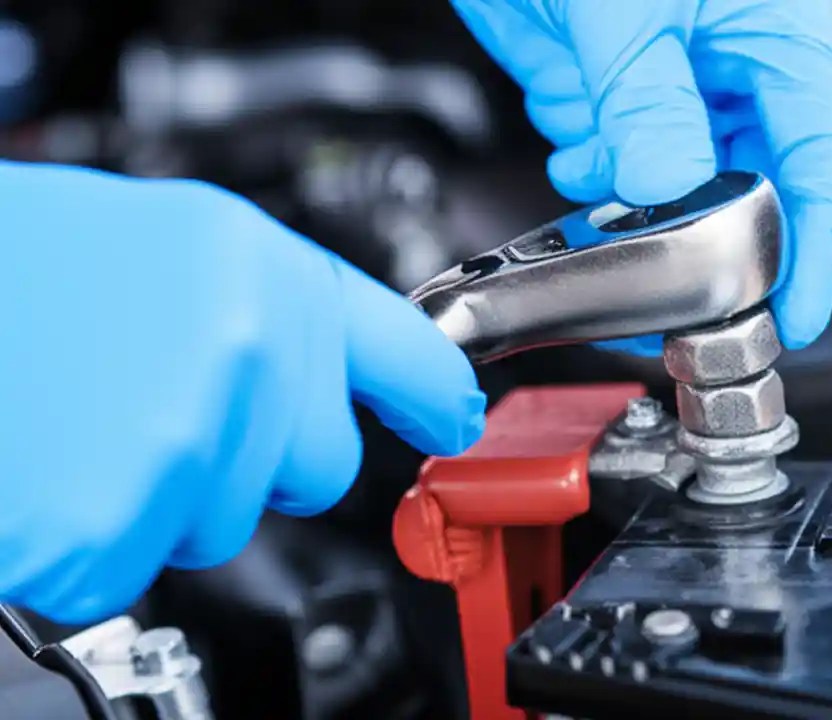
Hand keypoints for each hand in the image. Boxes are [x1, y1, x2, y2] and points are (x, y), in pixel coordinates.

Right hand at [0, 162, 485, 623]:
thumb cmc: (29, 266)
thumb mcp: (172, 249)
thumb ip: (273, 311)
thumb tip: (349, 376)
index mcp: (265, 272)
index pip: (406, 352)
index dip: (438, 395)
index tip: (455, 419)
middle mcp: (246, 355)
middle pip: (315, 467)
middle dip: (251, 452)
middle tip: (156, 398)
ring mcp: (183, 446)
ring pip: (222, 524)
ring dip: (163, 493)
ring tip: (85, 419)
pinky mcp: (109, 529)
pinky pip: (131, 563)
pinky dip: (88, 537)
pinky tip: (52, 468)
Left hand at [453, 0, 831, 351]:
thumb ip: (649, 96)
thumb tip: (669, 186)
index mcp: (777, 30)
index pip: (820, 158)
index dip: (816, 244)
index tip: (800, 311)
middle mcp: (730, 58)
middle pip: (743, 180)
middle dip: (700, 227)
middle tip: (670, 281)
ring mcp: (669, 72)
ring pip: (669, 176)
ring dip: (630, 191)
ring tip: (599, 164)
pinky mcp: (612, 79)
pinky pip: (614, 151)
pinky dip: (592, 163)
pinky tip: (578, 145)